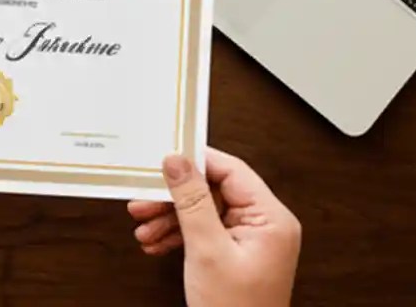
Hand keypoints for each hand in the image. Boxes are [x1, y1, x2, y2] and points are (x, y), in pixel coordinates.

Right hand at [128, 147, 300, 306]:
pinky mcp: (237, 254)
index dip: (196, 163)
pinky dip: (179, 236)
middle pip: (214, 192)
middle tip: (144, 200)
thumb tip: (178, 162)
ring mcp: (251, 241)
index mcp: (271, 219)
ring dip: (171, 219)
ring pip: (205, 212)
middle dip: (175, 198)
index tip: (165, 159)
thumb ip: (191, 202)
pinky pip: (205, 232)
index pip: (231, 171)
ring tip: (144, 228)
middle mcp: (265, 226)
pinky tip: (156, 242)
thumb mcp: (207, 251)